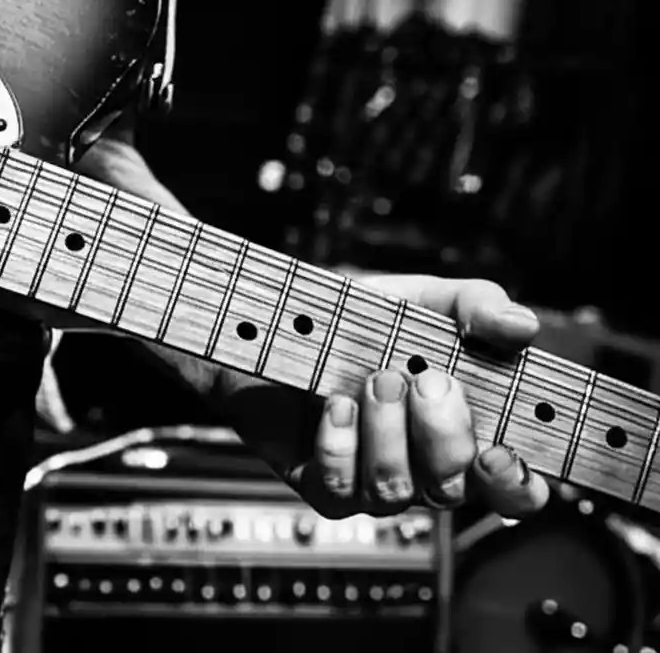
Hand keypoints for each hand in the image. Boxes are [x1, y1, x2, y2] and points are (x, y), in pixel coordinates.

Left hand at [74, 111, 549, 519]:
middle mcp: (420, 465)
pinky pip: (338, 490)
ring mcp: (369, 479)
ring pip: (397, 494)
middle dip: (446, 438)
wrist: (271, 318)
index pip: (511, 484)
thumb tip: (523, 326)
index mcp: (461, 430)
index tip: (505, 450)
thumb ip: (478, 307)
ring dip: (389, 436)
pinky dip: (339, 447)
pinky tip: (334, 407)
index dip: (518, 482)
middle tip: (426, 383)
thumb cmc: (354, 315)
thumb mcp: (425, 299)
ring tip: (373, 381)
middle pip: (455, 492)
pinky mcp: (318, 481)